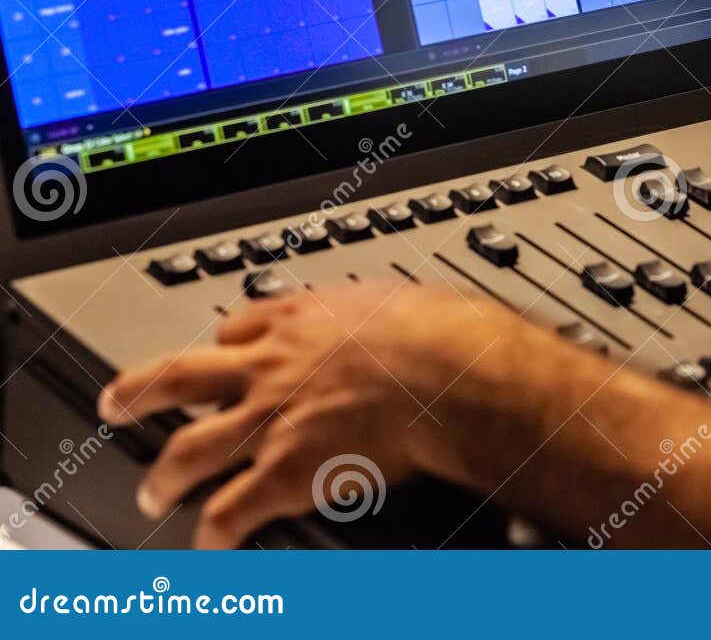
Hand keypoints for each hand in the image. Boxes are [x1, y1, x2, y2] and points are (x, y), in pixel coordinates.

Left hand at [98, 284, 513, 547]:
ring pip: (189, 449)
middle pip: (179, 376)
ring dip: (165, 475)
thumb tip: (414, 318)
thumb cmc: (445, 337)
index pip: (240, 324)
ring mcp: (269, 420)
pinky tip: (210, 548)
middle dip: (141, 392)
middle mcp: (271, 366)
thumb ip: (385, 315)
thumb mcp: (404, 301)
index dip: (228, 343)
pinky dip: (214, 534)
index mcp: (302, 319)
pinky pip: (230, 511)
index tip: (226, 350)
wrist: (451, 375)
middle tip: (118, 401)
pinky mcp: (283, 473)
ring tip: (153, 491)